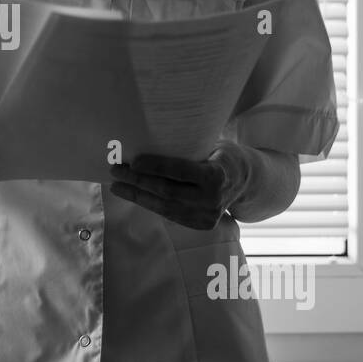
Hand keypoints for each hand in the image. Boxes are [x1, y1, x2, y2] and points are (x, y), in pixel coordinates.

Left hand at [108, 145, 250, 229]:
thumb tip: (148, 136)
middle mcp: (213, 199)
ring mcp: (207, 216)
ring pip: (164, 207)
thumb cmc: (222, 155)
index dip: (155, 167)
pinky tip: (134, 195)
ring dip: (137, 196)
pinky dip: (150, 204)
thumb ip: (188, 146)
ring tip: (117, 186)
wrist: (247, 180)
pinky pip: (170, 214)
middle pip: (167, 191)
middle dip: (138, 182)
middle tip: (115, 171)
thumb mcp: (213, 144)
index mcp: (217, 175)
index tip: (133, 161)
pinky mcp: (201, 225)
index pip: (180, 171)